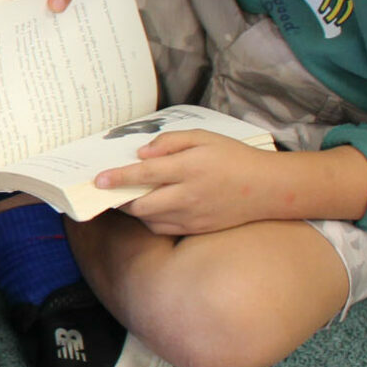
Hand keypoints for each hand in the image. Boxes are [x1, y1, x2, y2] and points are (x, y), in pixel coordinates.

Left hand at [98, 131, 280, 235]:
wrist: (268, 188)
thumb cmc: (234, 158)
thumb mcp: (204, 138)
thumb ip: (170, 142)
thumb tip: (142, 153)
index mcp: (189, 167)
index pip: (144, 174)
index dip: (118, 177)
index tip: (98, 180)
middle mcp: (189, 194)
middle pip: (141, 204)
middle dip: (120, 199)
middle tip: (111, 190)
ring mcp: (193, 215)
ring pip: (149, 219)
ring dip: (134, 210)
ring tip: (130, 197)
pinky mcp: (197, 228)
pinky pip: (163, 228)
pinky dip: (151, 220)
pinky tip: (151, 208)